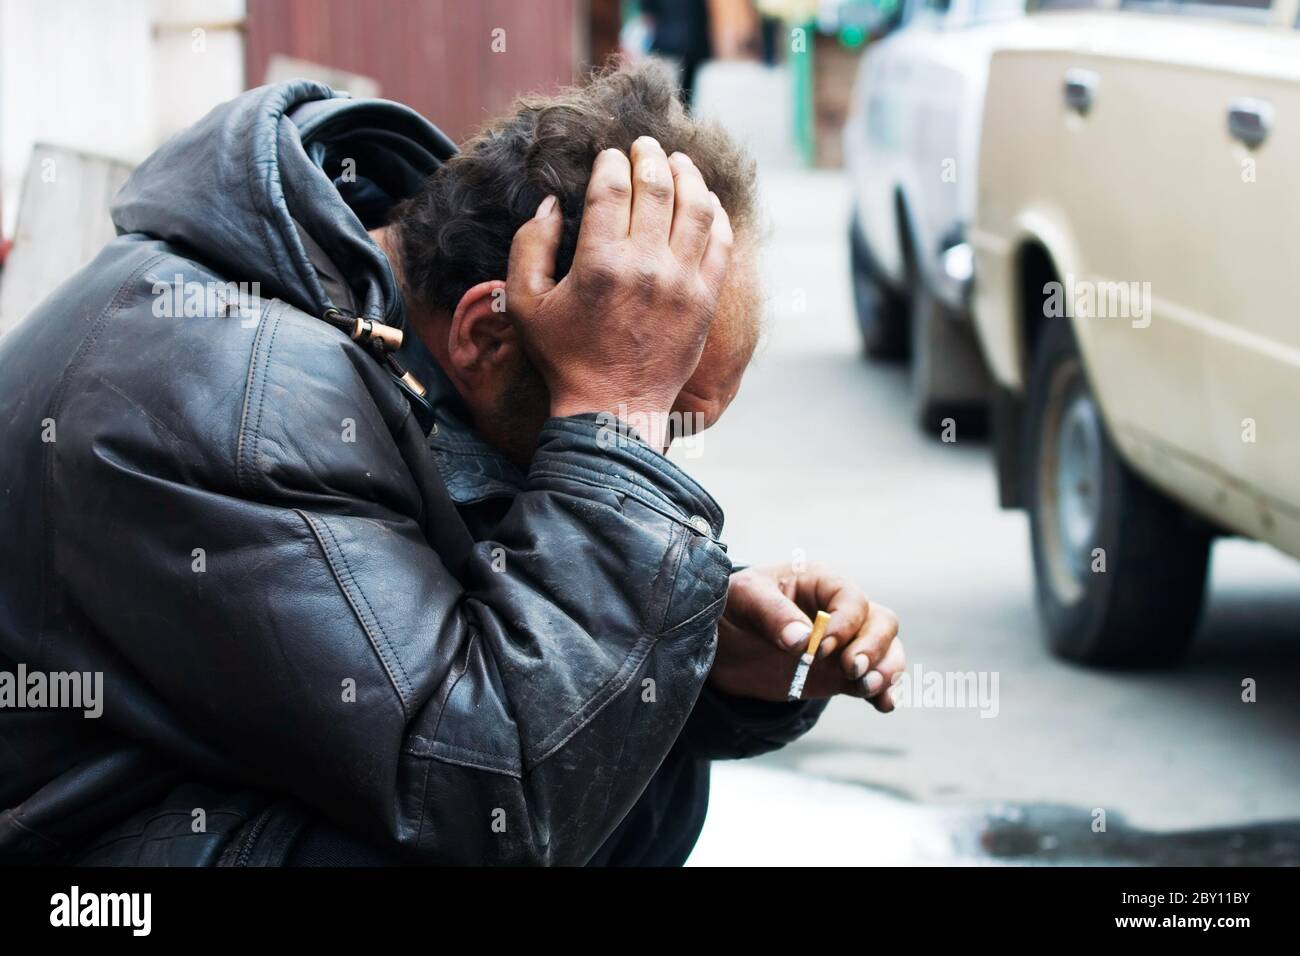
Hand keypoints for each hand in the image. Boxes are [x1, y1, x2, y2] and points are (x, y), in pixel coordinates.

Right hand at [506, 137, 733, 450]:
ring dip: (688, 175)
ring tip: (678, 162)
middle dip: (650, 157)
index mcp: (600, 262)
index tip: (610, 156)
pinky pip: (721, 243)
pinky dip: (715, 214)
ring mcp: (683, 282)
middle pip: (657, 187)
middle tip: (644, 146)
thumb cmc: (565, 357)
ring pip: (696, 207)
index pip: (613, 187)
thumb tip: (551, 205)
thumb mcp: (525, 304)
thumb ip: (529, 247)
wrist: (613, 408)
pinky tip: (705, 201)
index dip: (612, 163)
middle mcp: (647, 266)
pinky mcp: (705, 299)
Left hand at [709, 563, 903, 711]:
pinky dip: (882, 692)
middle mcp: (841, 610)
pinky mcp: (840, 674)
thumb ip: (772, 614)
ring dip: (885, 670)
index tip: (820, 648)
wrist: (723, 640)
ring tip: (868, 688)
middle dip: (873, 647)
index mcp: (820, 582)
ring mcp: (845, 643)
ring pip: (886, 650)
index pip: (851, 599)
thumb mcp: (745, 598)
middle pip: (880, 622)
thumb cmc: (736, 605)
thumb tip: (801, 640)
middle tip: (850, 669)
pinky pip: (872, 679)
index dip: (844, 623)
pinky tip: (884, 704)